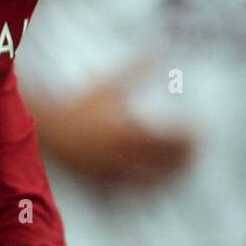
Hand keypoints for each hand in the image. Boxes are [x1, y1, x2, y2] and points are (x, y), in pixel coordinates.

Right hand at [33, 75, 194, 187]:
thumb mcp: (108, 85)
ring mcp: (112, 173)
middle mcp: (122, 156)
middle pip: (164, 163)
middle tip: (198, 152)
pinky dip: (145, 193)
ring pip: (151, 183)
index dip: (188, 136)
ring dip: (171, 178)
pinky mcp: (100, 184)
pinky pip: (129, 195)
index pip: (169, 138)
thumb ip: (135, 70)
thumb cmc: (78, 105)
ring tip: (183, 173)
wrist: (46, 127)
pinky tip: (154, 189)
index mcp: (127, 132)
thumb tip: (158, 51)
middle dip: (185, 158)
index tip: (199, 131)